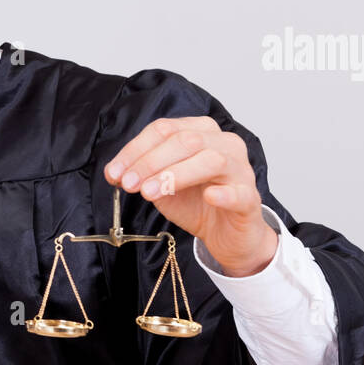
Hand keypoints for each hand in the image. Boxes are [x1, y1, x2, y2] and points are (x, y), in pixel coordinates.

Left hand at [104, 116, 277, 276]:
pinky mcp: (249, 199)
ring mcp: (240, 170)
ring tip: (149, 192)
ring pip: (211, 160)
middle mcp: (224, 144)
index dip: (135, 150)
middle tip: (128, 183)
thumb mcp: (162, 185)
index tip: (113, 172)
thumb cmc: (195, 203)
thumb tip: (115, 172)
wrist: (225, 234)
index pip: (165, 130)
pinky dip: (224, 193)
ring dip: (175, 175)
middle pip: (185, 141)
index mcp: (201, 132)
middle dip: (150, 162)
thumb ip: (143, 174)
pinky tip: (209, 196)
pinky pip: (239, 192)